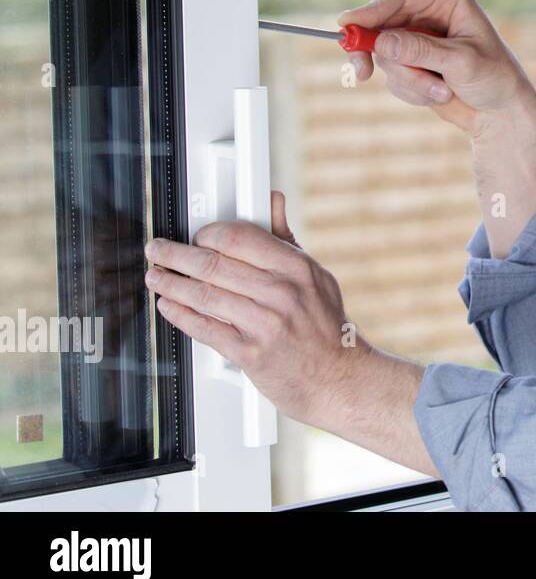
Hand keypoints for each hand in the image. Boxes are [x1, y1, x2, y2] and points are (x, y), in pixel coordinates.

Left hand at [144, 191, 361, 426]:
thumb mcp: (315, 276)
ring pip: (204, 295)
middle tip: (158, 251)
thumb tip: (272, 200)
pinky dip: (180, 314)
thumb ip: (286, 239)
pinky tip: (168, 305)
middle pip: (214, 264)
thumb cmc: (324, 327)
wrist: (336, 378)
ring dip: (171, 284)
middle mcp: (282, 293)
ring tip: (156, 276)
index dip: (208, 234)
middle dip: (175, 255)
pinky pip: (205, 328)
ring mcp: (265, 323)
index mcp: (297, 268)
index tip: (195, 237)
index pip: (239, 237)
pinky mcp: (250, 353)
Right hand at [339, 0, 535, 137]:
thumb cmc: (494, 78)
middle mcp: (428, 13)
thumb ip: (421, 51)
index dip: (370, 10)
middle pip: (379, 22)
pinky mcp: (411, 62)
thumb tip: (382, 41)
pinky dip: (412, 91)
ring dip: (410, 80)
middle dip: (375, 51)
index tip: (347, 25)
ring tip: (443, 91)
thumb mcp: (461, 63)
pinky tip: (440, 95)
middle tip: (363, 72)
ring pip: (385, 55)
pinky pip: (392, 76)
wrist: (502, 112)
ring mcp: (417, 38)